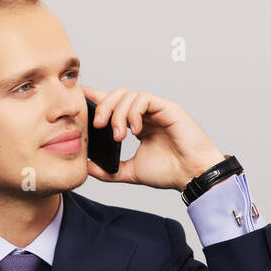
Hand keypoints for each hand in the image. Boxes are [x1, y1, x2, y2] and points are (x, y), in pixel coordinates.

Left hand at [81, 84, 226, 190]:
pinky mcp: (167, 107)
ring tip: (119, 136)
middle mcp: (146, 114)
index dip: (96, 98)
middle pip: (117, 95)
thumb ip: (109, 170)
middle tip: (99, 126)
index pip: (114, 105)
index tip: (79, 98)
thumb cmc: (169, 172)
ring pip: (128, 95)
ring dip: (118, 113)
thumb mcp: (131, 172)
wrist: (191, 175)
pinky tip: (134, 129)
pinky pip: (143, 98)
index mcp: (138, 124)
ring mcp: (157, 109)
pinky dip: (133, 112)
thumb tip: (87, 167)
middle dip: (103, 107)